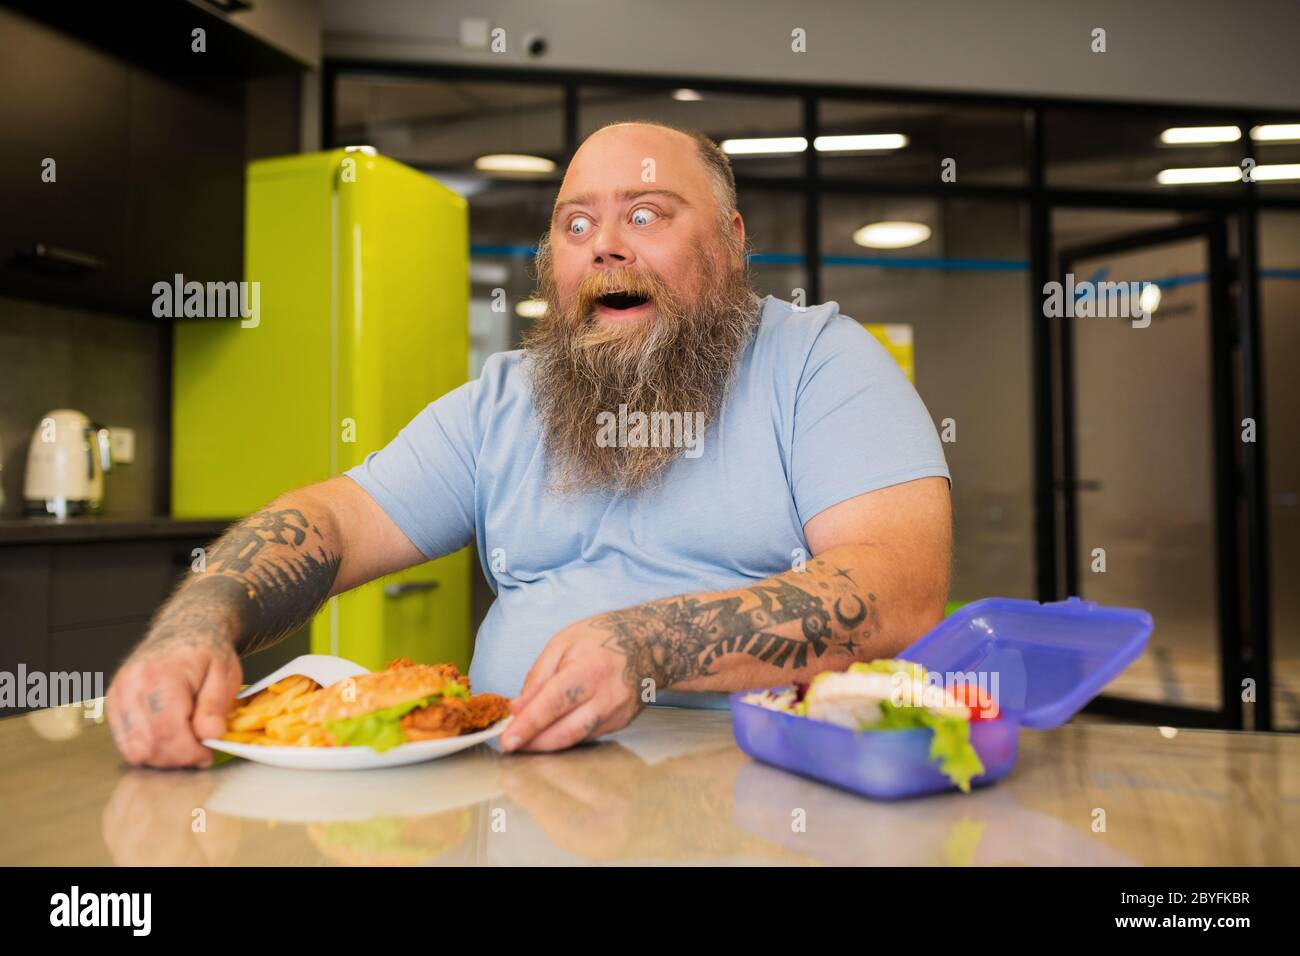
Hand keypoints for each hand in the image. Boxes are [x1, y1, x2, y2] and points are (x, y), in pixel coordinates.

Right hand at [106, 626, 241, 768]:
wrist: (185, 630)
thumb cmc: (207, 650)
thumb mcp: (224, 674)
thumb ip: (216, 706)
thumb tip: (210, 735)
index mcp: (162, 675)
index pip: (167, 732)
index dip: (189, 753)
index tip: (206, 755)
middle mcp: (133, 684)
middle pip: (147, 745)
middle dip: (176, 758)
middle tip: (198, 752)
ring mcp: (118, 693)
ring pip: (132, 749)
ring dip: (161, 756)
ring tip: (185, 743)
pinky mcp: (113, 702)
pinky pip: (124, 741)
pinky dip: (147, 747)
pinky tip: (169, 736)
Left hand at [501, 616, 644, 752]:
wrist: (649, 643)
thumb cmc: (602, 637)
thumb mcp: (562, 642)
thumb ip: (537, 676)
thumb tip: (517, 709)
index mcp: (588, 670)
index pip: (553, 704)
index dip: (528, 726)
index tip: (507, 741)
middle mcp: (606, 696)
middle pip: (565, 732)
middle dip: (533, 743)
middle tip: (510, 745)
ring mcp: (616, 713)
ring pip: (576, 739)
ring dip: (547, 745)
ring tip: (526, 740)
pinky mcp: (620, 723)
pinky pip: (587, 735)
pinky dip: (566, 736)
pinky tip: (553, 730)